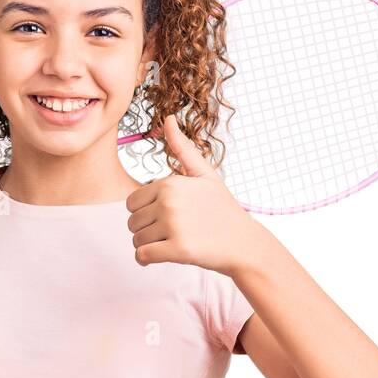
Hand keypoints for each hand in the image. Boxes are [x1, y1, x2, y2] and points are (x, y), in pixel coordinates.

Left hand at [125, 114, 261, 275]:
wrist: (245, 243)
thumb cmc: (223, 209)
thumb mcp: (205, 175)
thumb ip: (182, 149)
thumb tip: (168, 118)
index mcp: (170, 183)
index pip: (131, 202)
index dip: (147, 212)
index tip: (170, 216)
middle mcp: (169, 202)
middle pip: (132, 222)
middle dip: (147, 230)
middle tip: (175, 232)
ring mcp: (174, 226)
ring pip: (136, 240)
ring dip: (150, 245)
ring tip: (175, 242)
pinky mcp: (178, 249)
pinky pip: (142, 256)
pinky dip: (148, 259)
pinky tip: (167, 255)